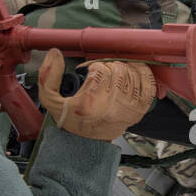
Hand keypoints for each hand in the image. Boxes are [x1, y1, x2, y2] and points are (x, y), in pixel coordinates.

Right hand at [37, 48, 155, 140]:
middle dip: (108, 67)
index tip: (90, 73)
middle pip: (118, 69)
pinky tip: (134, 72)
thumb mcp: (50, 100)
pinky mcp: (139, 111)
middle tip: (101, 75)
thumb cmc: (70, 119)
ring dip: (123, 70)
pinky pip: (148, 85)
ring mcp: (128, 109)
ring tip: (113, 77)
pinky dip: (143, 74)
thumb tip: (55, 52)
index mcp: (90, 103)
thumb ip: (47, 75)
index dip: (94, 66)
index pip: (101, 70)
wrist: (86, 143)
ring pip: (132, 73)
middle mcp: (112, 106)